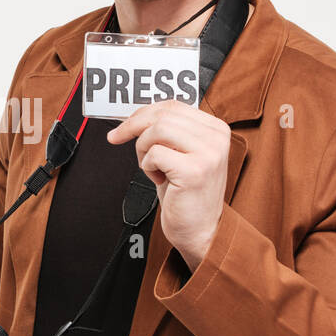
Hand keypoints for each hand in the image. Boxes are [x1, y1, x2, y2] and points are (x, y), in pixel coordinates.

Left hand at [106, 99, 228, 269]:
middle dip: (134, 127)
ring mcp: (208, 153)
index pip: (173, 105)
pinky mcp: (194, 171)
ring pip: (157, 130)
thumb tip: (135, 114)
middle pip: (163, 114)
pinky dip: (147, 167)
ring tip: (151, 167)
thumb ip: (169, 131)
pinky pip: (154, 154)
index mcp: (216, 128)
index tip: (122, 125)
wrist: (200, 230)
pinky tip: (159, 180)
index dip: (142, 112)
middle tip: (118, 139)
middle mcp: (217, 137)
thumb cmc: (186, 193)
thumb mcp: (181, 154)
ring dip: (143, 149)